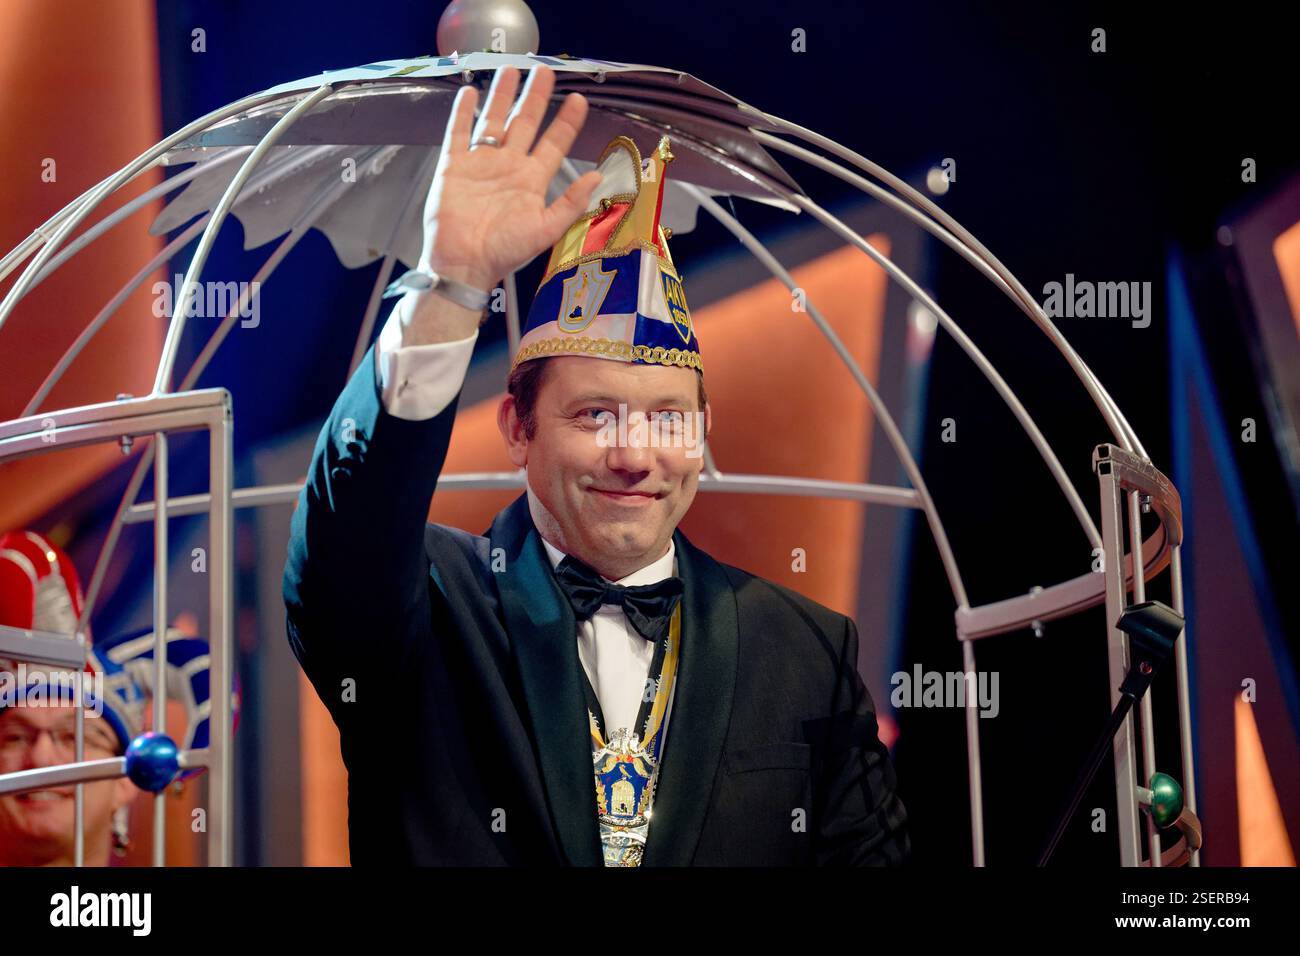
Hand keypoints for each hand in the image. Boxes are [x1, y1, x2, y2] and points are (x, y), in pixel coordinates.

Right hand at [418, 64, 603, 290]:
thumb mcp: (545, 230)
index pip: (554, 143)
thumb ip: (571, 203)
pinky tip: (470, 94)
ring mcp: (480, 164)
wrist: (463, 264)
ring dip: (502, 95)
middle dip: (535, 97)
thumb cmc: (504, 252)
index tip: (579, 100)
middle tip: (544, 72)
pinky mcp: (453, 166)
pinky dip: (462, 113)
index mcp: (531, 181)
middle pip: (524, 123)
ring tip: (510, 70)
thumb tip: (597, 177)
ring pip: (493, 121)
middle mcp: (508, 167)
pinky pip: (458, 133)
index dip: (567, 122)